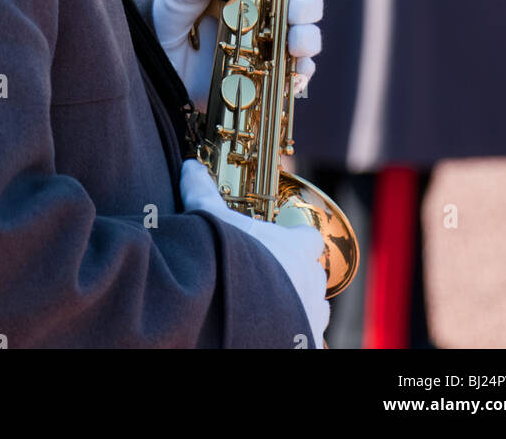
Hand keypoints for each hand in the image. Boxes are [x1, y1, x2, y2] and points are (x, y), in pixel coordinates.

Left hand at [152, 0, 325, 108]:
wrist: (156, 60)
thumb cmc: (172, 14)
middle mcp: (270, 12)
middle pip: (307, 4)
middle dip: (309, 5)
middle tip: (294, 10)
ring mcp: (271, 45)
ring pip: (308, 39)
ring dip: (308, 39)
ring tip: (293, 44)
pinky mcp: (266, 76)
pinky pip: (296, 76)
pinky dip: (300, 74)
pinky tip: (292, 72)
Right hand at [180, 158, 328, 347]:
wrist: (234, 311)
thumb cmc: (230, 260)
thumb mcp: (212, 221)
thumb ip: (203, 193)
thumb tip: (190, 166)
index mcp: (297, 249)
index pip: (310, 240)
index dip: (299, 241)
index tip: (285, 244)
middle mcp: (310, 280)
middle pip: (314, 274)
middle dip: (298, 276)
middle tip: (270, 279)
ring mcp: (311, 313)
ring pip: (315, 307)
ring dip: (299, 306)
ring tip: (271, 308)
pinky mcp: (305, 340)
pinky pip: (308, 337)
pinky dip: (295, 333)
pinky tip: (273, 331)